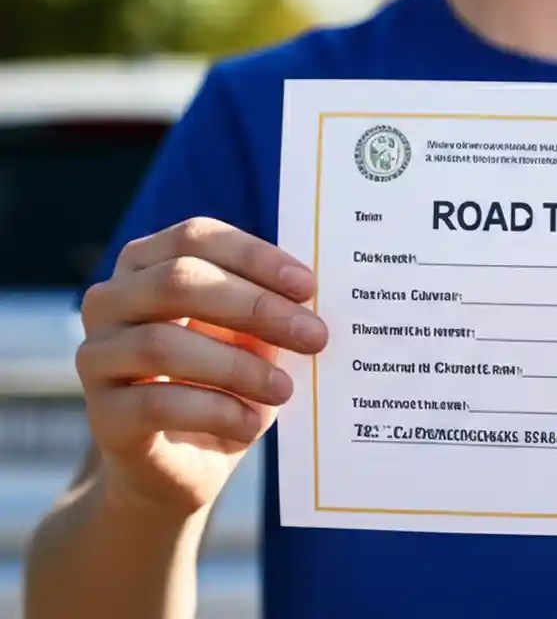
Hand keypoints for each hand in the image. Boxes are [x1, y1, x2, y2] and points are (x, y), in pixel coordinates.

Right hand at [76, 218, 328, 514]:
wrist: (184, 464)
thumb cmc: (224, 384)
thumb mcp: (254, 339)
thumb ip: (272, 310)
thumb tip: (315, 298)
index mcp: (147, 265)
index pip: (195, 238)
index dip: (253, 257)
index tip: (308, 286)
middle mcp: (109, 302)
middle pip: (177, 281)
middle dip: (254, 307)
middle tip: (314, 336)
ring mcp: (96, 357)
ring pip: (162, 344)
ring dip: (237, 366)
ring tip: (285, 389)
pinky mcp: (102, 415)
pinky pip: (157, 403)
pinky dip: (215, 411)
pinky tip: (252, 423)